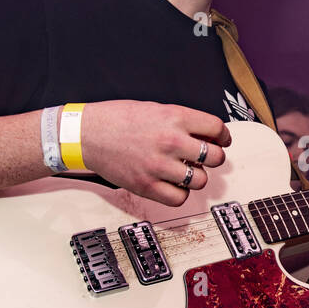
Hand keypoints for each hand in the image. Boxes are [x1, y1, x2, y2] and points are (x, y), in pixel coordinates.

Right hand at [79, 100, 230, 205]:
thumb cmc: (117, 119)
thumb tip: (206, 136)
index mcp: (175, 117)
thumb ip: (182, 121)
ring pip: (200, 180)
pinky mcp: (146, 185)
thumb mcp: (155, 109)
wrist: (86, 134)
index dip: (222, 137)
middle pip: (215, 158)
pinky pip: (180, 198)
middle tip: (203, 158)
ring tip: (184, 171)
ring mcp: (159, 165)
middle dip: (213, 158)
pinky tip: (172, 184)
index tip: (220, 141)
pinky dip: (180, 193)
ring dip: (196, 177)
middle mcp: (171, 141)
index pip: (217, 129)